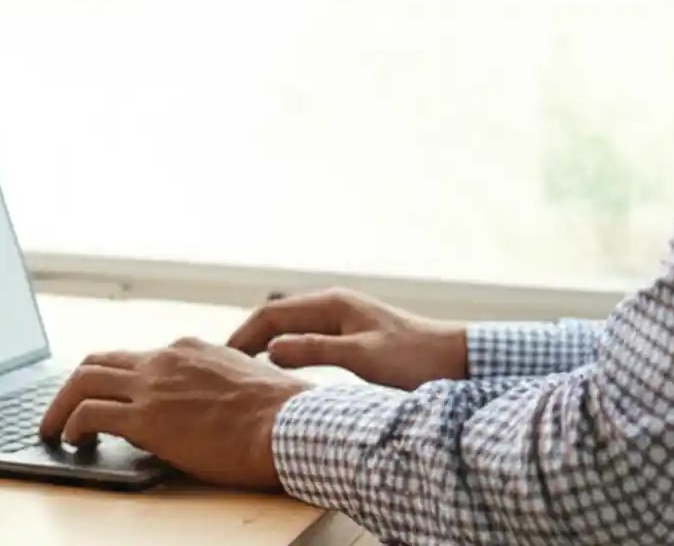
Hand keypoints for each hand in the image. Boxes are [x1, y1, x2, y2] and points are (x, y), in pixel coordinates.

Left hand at [39, 337, 309, 488]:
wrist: (288, 425)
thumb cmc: (280, 412)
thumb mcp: (244, 383)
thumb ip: (215, 385)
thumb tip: (209, 406)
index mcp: (191, 350)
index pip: (139, 358)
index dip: (118, 380)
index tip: (113, 398)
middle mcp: (166, 359)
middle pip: (99, 360)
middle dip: (75, 385)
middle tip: (63, 407)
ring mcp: (153, 386)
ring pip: (83, 380)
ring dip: (60, 405)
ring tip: (53, 428)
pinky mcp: (145, 419)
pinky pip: (89, 414)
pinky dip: (71, 425)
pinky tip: (73, 440)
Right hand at [228, 288, 467, 389]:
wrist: (453, 359)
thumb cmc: (413, 358)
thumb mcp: (363, 357)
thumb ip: (317, 350)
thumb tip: (271, 348)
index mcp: (332, 303)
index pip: (271, 314)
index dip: (242, 336)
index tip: (220, 361)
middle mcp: (333, 304)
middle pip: (274, 317)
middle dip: (246, 339)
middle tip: (220, 368)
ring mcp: (341, 318)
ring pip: (288, 327)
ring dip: (262, 344)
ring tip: (239, 371)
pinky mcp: (349, 334)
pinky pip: (304, 338)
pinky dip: (283, 350)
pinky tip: (275, 371)